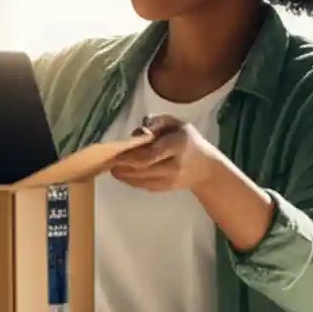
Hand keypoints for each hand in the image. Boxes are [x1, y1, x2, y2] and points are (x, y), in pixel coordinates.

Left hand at [109, 115, 227, 192]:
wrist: (205, 168)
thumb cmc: (187, 140)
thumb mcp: (176, 124)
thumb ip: (158, 122)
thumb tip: (140, 131)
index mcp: (178, 145)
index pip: (152, 153)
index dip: (131, 155)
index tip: (115, 153)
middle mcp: (175, 165)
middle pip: (144, 168)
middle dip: (123, 166)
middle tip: (107, 160)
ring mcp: (171, 180)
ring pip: (142, 180)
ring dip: (124, 174)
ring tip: (111, 167)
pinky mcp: (165, 189)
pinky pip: (144, 186)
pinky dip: (130, 180)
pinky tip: (121, 174)